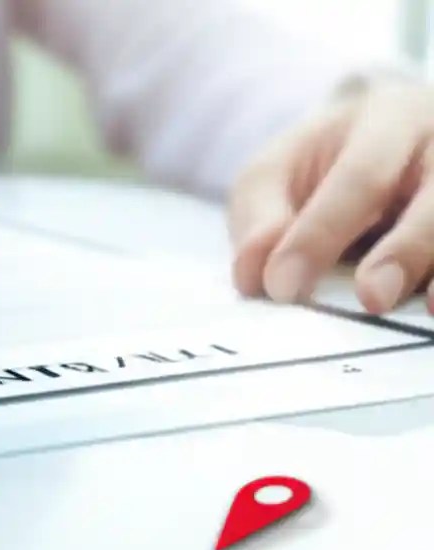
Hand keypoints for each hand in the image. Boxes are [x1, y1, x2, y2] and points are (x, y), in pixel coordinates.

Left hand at [229, 78, 433, 313]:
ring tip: (431, 309)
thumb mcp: (282, 170)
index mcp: (388, 121)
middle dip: (405, 249)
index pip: (357, 179)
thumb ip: (261, 217)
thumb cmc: (332, 160)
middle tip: (372, 296)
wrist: (397, 134)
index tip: (283, 284)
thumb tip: (253, 274)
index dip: (320, 233)